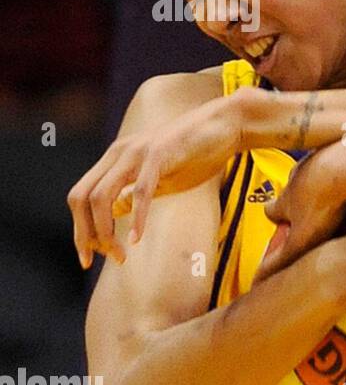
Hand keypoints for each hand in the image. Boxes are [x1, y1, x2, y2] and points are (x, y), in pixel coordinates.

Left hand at [68, 92, 244, 265]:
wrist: (226, 124)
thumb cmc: (197, 152)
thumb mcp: (161, 177)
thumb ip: (134, 192)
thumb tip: (113, 210)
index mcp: (115, 159)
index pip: (81, 196)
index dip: (81, 228)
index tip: (94, 254)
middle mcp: (118, 153)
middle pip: (81, 197)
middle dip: (84, 234)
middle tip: (96, 260)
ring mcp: (137, 152)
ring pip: (102, 196)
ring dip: (105, 231)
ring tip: (120, 254)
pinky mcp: (160, 154)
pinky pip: (140, 191)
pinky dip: (137, 218)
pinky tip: (137, 238)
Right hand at [255, 142, 345, 279]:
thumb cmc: (327, 204)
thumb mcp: (302, 241)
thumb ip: (281, 262)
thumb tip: (256, 283)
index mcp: (286, 199)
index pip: (271, 211)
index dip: (276, 219)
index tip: (279, 224)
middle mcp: (297, 176)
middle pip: (291, 189)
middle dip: (298, 200)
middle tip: (311, 211)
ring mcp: (318, 158)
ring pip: (315, 173)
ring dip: (322, 183)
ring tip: (338, 195)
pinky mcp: (341, 147)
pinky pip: (341, 160)